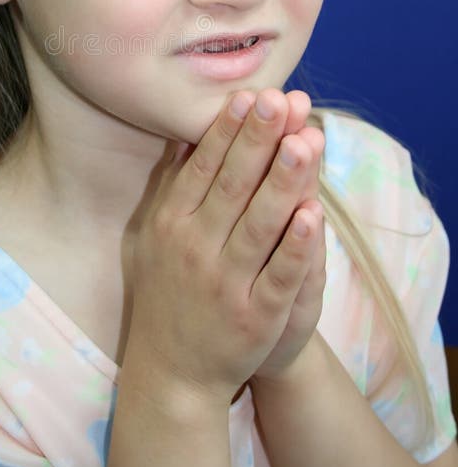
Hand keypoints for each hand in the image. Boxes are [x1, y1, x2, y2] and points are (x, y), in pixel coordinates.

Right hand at [125, 88, 324, 407]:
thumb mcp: (152, 235)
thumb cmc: (165, 291)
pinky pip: (279, 277)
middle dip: (258, 140)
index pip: (203, 167)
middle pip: (232, 186)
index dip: (228, 130)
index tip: (250, 94)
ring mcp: (226, 283)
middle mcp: (195, 248)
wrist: (172, 371)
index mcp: (171, 223)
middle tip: (280, 99)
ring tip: (304, 142)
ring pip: (259, 225)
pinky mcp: (256, 317)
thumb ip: (171, 186)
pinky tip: (313, 215)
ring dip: (282, 182)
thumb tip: (185, 135)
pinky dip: (296, 247)